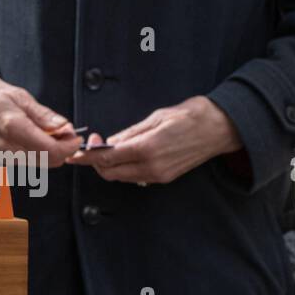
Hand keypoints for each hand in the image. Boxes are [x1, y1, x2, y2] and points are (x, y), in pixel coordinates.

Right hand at [0, 72, 81, 165]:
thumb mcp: (19, 95)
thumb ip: (43, 115)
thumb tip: (64, 127)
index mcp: (14, 127)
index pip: (51, 151)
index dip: (69, 146)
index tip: (74, 135)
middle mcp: (8, 147)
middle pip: (49, 161)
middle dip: (63, 149)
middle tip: (65, 131)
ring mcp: (4, 155)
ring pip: (41, 163)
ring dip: (52, 151)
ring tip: (50, 131)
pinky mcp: (3, 158)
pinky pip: (30, 161)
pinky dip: (40, 152)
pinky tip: (37, 136)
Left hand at [64, 95, 242, 184]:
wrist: (221, 128)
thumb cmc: (190, 116)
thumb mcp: (154, 118)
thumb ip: (129, 134)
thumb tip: (108, 144)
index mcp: (147, 149)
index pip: (107, 159)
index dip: (86, 157)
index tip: (73, 154)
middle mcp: (152, 167)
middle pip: (111, 173)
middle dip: (95, 162)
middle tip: (93, 144)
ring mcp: (160, 175)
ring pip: (122, 177)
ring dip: (109, 166)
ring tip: (107, 147)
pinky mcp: (166, 177)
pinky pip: (136, 177)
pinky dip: (123, 168)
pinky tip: (122, 154)